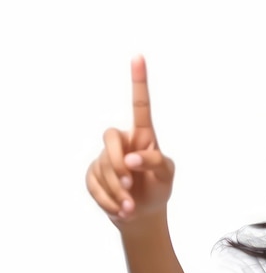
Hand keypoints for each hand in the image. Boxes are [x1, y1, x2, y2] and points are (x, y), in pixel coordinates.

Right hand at [86, 55, 174, 225]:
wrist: (142, 214)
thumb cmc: (158, 189)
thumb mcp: (166, 175)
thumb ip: (155, 162)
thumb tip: (131, 158)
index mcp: (143, 136)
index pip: (140, 107)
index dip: (138, 83)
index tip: (138, 57)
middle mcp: (122, 142)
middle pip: (109, 138)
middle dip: (117, 162)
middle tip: (129, 182)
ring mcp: (105, 157)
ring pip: (102, 166)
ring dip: (117, 190)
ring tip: (131, 205)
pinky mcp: (92, 174)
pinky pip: (93, 183)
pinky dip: (109, 200)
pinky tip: (122, 209)